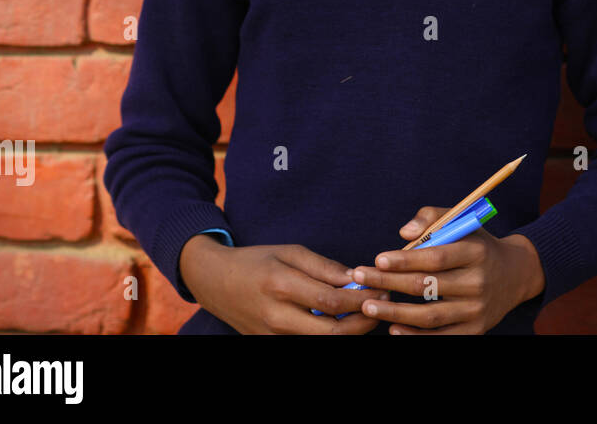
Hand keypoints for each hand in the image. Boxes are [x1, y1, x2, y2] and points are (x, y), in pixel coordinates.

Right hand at [178, 235, 386, 334]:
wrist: (214, 281)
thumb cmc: (256, 261)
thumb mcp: (290, 252)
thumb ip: (324, 267)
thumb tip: (356, 278)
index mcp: (282, 286)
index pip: (333, 302)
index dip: (362, 300)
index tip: (382, 289)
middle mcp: (277, 316)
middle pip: (332, 333)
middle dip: (364, 322)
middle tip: (382, 306)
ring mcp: (272, 335)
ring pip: (321, 342)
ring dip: (350, 332)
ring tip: (367, 314)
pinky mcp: (270, 344)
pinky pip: (307, 343)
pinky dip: (330, 334)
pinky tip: (343, 322)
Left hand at [348, 206, 545, 334]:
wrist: (515, 275)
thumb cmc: (477, 245)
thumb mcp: (462, 223)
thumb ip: (432, 218)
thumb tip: (404, 233)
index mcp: (475, 252)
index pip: (436, 257)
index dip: (406, 259)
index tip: (378, 258)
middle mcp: (478, 282)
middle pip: (428, 286)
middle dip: (389, 283)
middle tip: (362, 278)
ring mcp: (477, 309)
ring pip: (430, 315)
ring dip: (395, 313)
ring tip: (368, 306)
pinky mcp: (475, 330)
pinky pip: (441, 337)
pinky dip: (415, 335)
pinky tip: (392, 328)